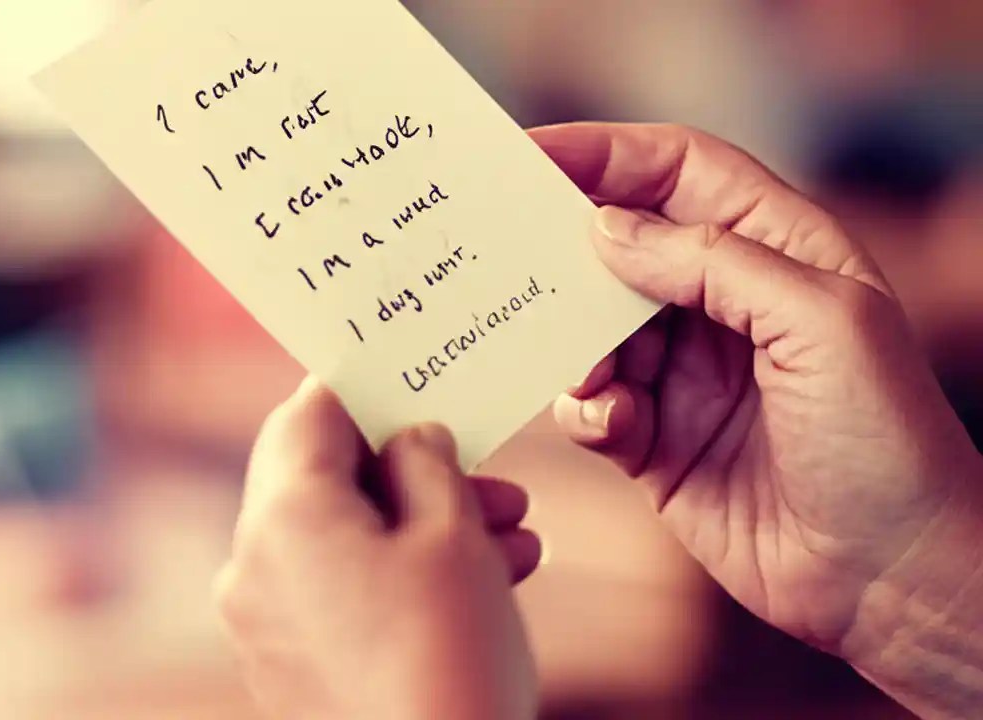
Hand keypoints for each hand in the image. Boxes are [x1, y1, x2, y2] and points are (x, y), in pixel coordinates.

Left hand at [215, 380, 539, 719]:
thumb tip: (408, 439)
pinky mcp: (288, 667)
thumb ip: (426, 460)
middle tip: (489, 474)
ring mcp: (263, 623)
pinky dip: (398, 577)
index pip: (310, 413)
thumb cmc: (452, 656)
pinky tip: (481, 584)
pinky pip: (337, 594)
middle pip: (327, 479)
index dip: (368, 389)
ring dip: (424, 526)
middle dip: (414, 470)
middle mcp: (253, 565)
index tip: (415, 382)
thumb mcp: (454, 534)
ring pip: (344, 540)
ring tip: (512, 535)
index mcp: (283, 515)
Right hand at [534, 123, 982, 717]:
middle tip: (509, 254)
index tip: (531, 155)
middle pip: (621, 244)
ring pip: (591, 329)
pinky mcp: (656, 440)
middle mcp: (724, 304)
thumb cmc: (886, 442)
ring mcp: (685, 374)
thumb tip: (606, 229)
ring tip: (593, 376)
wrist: (891, 579)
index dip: (606, 153)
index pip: (678, 171)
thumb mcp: (819, 323)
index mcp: (777, 250)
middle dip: (566, 250)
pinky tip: (615, 427)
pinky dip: (586, 409)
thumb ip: (710, 263)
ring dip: (575, 346)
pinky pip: (592, 404)